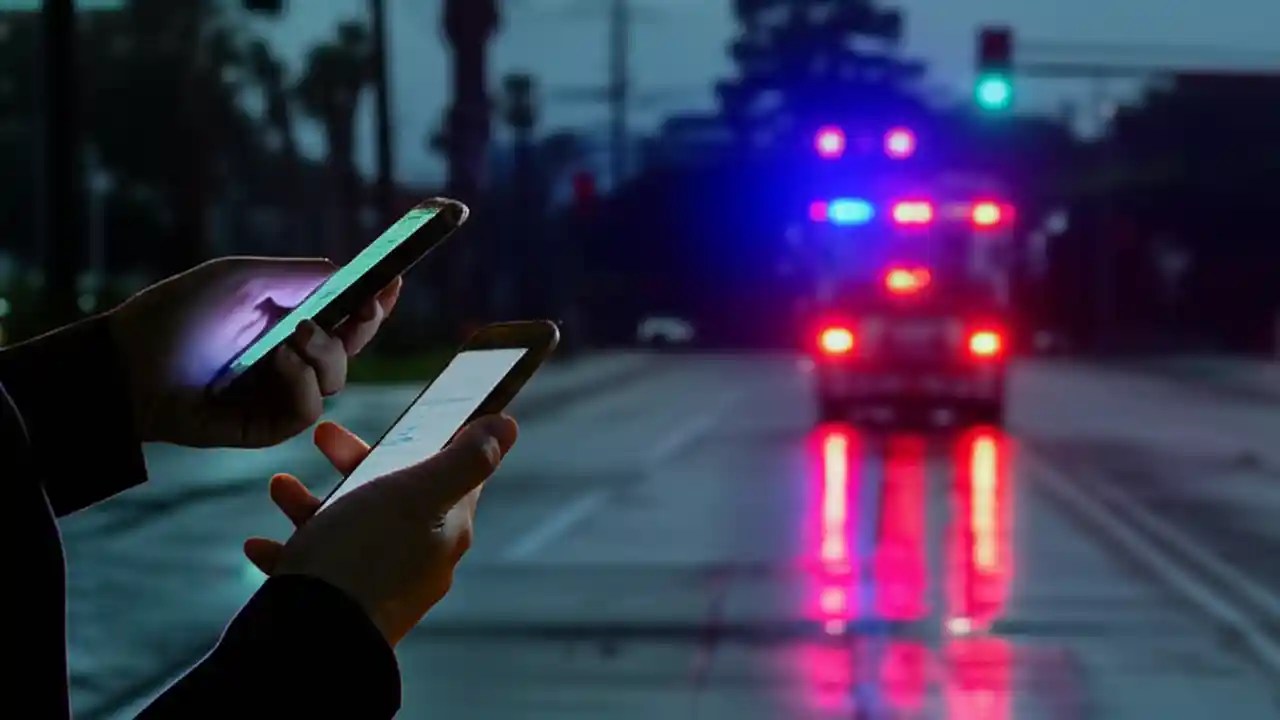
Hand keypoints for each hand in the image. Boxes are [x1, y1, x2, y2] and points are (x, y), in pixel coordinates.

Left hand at [109, 257, 401, 447]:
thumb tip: (349, 274)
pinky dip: (301, 384)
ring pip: (336, 380)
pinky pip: (307, 411)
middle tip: (359, 308)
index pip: (345, 315)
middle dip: (362, 327)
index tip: (394, 282)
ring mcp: (278, 393)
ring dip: (323, 355)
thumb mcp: (242, 278)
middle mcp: (290, 359)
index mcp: (288, 320)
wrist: (129, 363)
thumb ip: (299, 276)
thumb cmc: (178, 313)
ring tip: (289, 339)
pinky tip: (277, 364)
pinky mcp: (265, 426)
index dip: (375, 303)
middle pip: (353, 348)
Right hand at [244, 416, 517, 646]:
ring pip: (347, 528)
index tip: (403, 415)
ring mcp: (378, 585)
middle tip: (323, 436)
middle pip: (392, 495)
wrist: (314, 638)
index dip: (429, 437)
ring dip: (310, 502)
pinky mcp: (339, 607)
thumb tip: (506, 426)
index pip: (449, 471)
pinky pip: (312, 570)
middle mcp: (418, 558)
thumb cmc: (366, 555)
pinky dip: (286, 552)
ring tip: (279, 487)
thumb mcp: (419, 493)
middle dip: (355, 461)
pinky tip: (257, 546)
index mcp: (444, 528)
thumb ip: (465, 460)